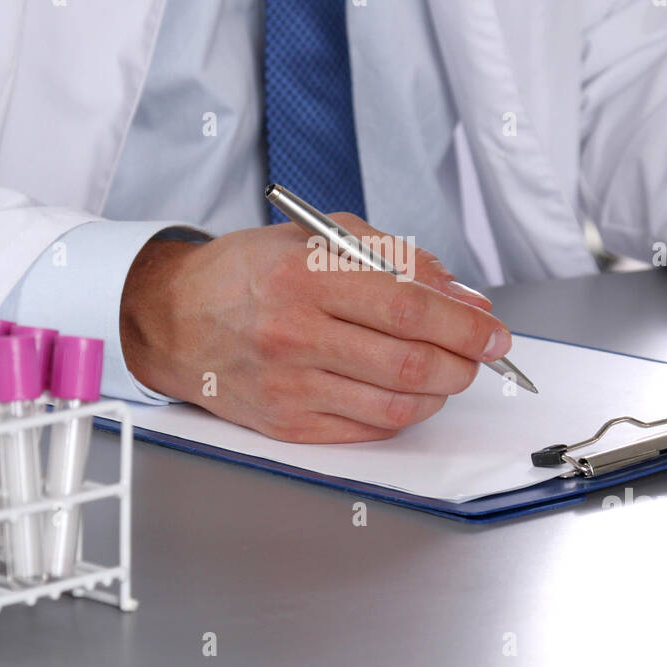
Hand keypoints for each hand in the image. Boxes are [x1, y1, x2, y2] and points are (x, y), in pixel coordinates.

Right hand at [119, 216, 510, 441]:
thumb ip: (396, 259)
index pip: (410, 310)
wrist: (171, 318)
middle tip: (480, 355)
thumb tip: (463, 299)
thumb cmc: (248, 272)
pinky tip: (405, 391)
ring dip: (440, 392)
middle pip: (412, 364)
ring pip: (396, 405)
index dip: (466, 326)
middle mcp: (295, 333)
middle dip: (465, 363)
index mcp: (305, 275)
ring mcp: (289, 386)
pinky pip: (367, 430)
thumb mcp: (318, 236)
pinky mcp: (286, 425)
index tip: (495, 332)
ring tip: (446, 372)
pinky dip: (403, 413)